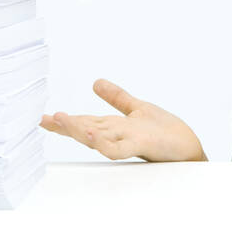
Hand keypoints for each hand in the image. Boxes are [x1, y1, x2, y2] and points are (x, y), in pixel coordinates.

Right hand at [38, 78, 207, 161]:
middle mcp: (118, 134)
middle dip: (65, 125)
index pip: (86, 120)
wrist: (188, 150)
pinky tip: (91, 134)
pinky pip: (118, 146)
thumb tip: (96, 82)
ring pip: (98, 136)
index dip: (65, 120)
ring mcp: (127, 140)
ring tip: (60, 120)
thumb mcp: (137, 108)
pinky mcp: (141, 145)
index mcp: (115, 126)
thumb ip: (117, 97)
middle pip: (87, 128)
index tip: (43, 117)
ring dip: (78, 130)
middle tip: (42, 120)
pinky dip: (104, 142)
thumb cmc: (166, 133)